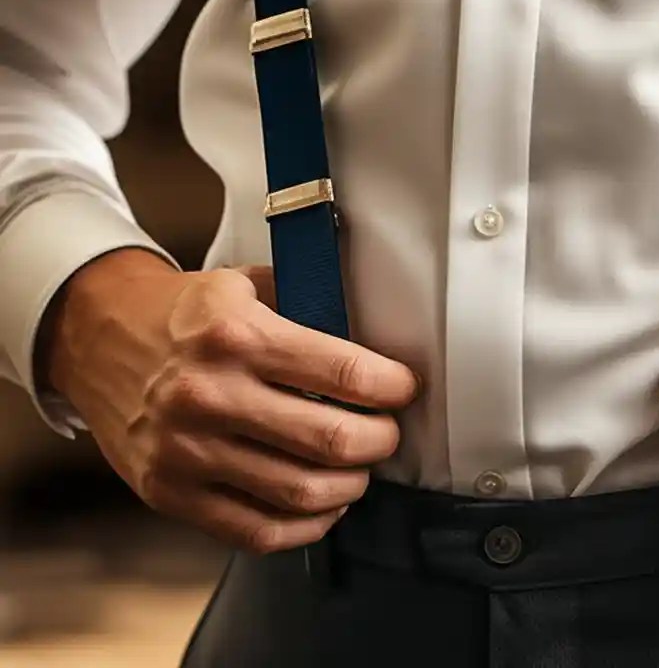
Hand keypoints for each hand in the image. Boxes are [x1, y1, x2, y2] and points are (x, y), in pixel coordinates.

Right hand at [39, 249, 420, 552]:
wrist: (93, 336)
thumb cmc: (184, 315)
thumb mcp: (243, 287)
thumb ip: (307, 308)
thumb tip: (379, 345)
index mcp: (236, 335)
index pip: (345, 373)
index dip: (393, 388)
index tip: (404, 390)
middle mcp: (209, 394)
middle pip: (332, 440)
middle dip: (380, 441)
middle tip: (387, 433)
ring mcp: (186, 450)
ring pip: (301, 492)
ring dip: (350, 487)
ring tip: (357, 469)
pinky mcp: (169, 493)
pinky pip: (258, 531)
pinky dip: (307, 526)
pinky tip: (323, 506)